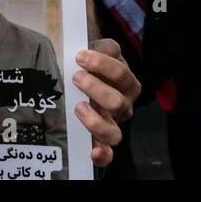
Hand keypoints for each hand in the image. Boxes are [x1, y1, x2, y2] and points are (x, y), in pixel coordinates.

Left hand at [71, 38, 140, 167]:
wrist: (79, 82)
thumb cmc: (88, 66)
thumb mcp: (95, 51)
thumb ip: (97, 47)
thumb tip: (90, 47)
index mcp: (124, 79)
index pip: (119, 72)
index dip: (100, 64)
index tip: (80, 57)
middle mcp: (124, 103)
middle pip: (116, 101)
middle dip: (94, 89)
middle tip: (76, 78)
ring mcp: (115, 123)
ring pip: (114, 132)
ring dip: (95, 121)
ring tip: (79, 107)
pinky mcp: (104, 140)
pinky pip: (109, 154)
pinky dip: (103, 154)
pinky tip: (93, 151)